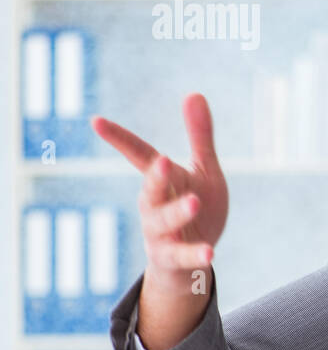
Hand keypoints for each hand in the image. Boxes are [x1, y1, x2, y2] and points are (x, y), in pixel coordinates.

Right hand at [91, 93, 228, 290]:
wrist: (193, 257)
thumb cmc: (197, 207)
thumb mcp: (201, 170)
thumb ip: (199, 135)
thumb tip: (194, 92)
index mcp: (162, 181)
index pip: (139, 156)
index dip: (120, 139)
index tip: (96, 121)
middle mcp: (154, 205)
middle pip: (151, 190)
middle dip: (156, 176)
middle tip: (162, 160)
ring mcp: (161, 233)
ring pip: (164, 222)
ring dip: (178, 212)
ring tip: (195, 202)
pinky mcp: (173, 258)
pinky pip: (183, 256)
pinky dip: (195, 255)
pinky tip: (210, 254)